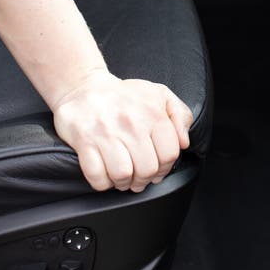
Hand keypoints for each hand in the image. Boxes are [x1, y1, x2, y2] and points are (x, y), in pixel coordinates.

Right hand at [53, 70, 192, 192]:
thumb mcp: (160, 95)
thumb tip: (184, 143)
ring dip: (123, 182)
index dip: (165, 168)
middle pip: (147, 169)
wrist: (85, 87)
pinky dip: (103, 182)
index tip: (157, 169)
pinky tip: (105, 172)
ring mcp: (106, 132)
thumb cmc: (126, 96)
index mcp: (152, 112)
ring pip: (123, 175)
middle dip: (144, 179)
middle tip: (138, 176)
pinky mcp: (84, 141)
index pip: (169, 154)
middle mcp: (131, 122)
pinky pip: (97, 177)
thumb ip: (180, 115)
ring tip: (123, 175)